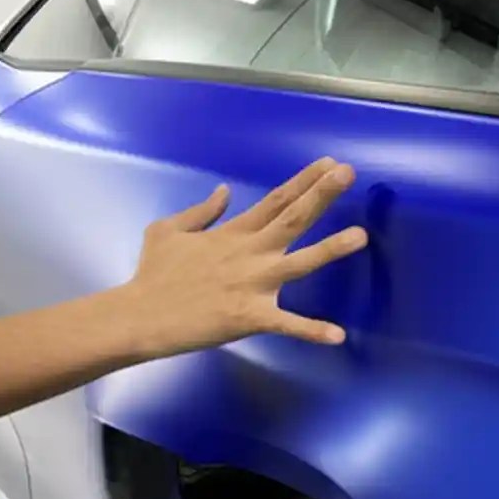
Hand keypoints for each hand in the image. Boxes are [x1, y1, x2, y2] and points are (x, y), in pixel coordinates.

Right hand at [118, 157, 367, 358]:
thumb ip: (202, 211)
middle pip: (292, 219)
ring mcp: (252, 284)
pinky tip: (338, 335)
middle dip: (321, 195)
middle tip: (348, 173)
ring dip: (330, 250)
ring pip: (299, 264)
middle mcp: (250, 253)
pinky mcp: (249, 316)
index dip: (304, 181)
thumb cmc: (153, 275)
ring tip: (361, 236)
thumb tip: (224, 191)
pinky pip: (287, 325)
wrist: (137, 316)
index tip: (329, 163)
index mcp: (235, 233)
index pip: (276, 200)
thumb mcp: (169, 230)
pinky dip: (312, 331)